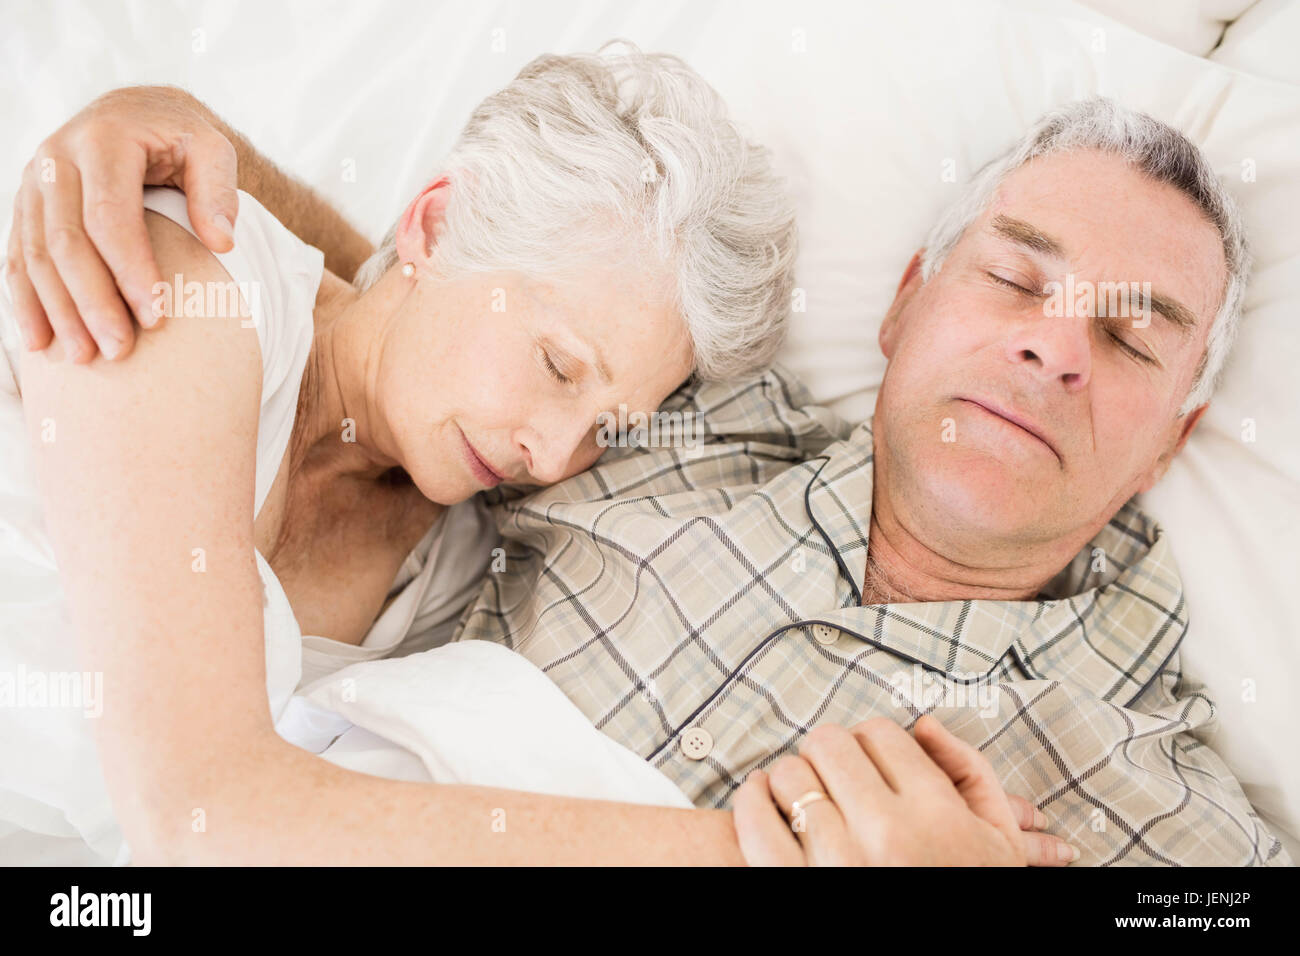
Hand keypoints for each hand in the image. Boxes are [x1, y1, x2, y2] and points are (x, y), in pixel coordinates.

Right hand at [6, 86, 238, 361]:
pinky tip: (41, 342)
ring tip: (85, 358)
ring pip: (35, 254)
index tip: (157, 318)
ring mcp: (32, 181)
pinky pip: (17, 256)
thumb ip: (218, 190)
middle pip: (66, 241)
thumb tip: (222, 241)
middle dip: (92, 301)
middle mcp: (56, 157)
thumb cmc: (180, 138)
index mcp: (103, 139)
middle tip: (120, 350)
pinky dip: (26, 301)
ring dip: (56, 310)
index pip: (110, 216)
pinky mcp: (25, 205)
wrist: (135, 112)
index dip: (131, 270)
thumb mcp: (211, 148)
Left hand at [732, 715, 1080, 865]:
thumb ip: (971, 773)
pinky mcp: (794, 883)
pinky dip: (752, 802)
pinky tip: (763, 800)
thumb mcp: (997, 840)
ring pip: (790, 775)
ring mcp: (836, 861)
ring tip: (802, 791)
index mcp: (936, 816)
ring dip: (793, 777)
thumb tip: (924, 726)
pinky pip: (755, 821)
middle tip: (833, 771)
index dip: (872, 741)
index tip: (868, 759)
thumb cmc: (967, 886)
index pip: (881, 734)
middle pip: (830, 744)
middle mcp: (886, 834)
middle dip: (830, 752)